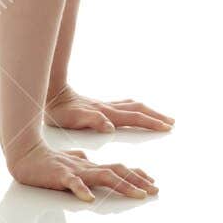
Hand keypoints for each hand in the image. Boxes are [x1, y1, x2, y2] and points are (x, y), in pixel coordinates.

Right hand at [8, 144, 157, 200]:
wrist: (25, 155)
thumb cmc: (47, 160)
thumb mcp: (69, 161)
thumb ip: (80, 161)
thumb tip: (89, 160)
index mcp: (91, 166)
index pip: (118, 168)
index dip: (136, 174)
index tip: (152, 182)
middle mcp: (88, 167)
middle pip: (118, 172)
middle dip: (138, 181)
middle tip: (156, 190)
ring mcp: (75, 171)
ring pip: (104, 176)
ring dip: (123, 185)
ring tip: (139, 195)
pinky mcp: (60, 176)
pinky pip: (72, 184)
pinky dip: (82, 190)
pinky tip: (90, 199)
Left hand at [45, 86, 174, 132]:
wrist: (52, 96)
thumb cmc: (62, 111)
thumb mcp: (75, 119)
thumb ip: (94, 121)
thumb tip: (110, 127)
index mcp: (107, 113)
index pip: (135, 118)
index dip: (151, 122)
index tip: (166, 126)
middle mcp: (109, 108)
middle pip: (138, 110)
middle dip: (155, 116)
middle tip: (171, 122)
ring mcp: (105, 106)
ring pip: (132, 106)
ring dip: (148, 111)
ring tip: (159, 116)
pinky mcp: (100, 107)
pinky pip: (124, 106)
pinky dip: (135, 110)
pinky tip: (134, 112)